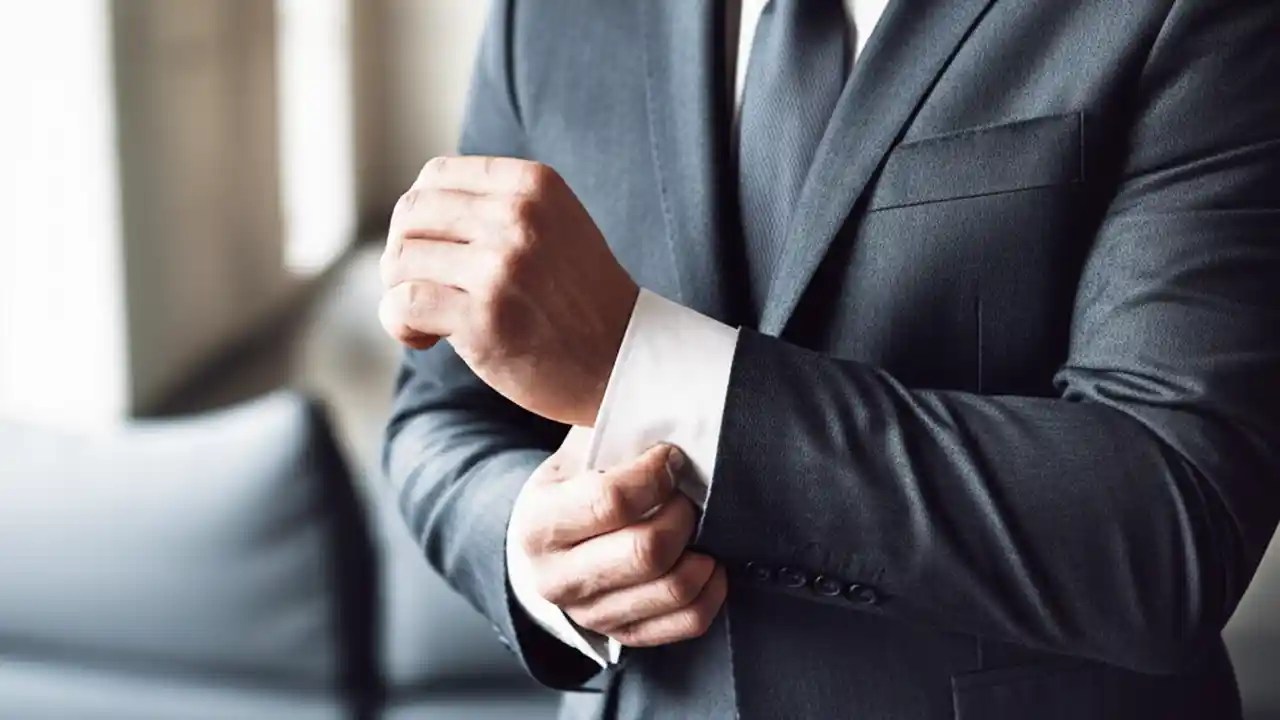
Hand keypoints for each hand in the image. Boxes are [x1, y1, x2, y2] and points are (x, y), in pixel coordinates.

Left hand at [378, 156, 639, 426]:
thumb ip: (497, 206)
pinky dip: (399, 322)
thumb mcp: (554, 225)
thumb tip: (413, 210)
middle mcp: (518, 216)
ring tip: (428, 317)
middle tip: (423, 285)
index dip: (419, 215)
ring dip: (400, 291)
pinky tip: (426, 338)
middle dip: (403, 252)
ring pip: (401, 259)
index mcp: (533, 184)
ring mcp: (501, 267)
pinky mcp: (485, 317)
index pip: (436, 175)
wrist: (625, 361)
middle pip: (411, 213)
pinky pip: (404, 304)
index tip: (435, 249)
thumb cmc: (580, 300)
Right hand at [509, 443, 727, 647]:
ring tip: (698, 524)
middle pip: (647, 550)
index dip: (654, 473)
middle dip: (682, 514)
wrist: (547, 544)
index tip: (669, 457)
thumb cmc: (573, 484)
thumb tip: (662, 401)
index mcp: (540, 523)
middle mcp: (557, 577)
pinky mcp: (622, 635)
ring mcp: (590, 613)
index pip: (611, 500)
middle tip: (685, 494)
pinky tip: (709, 561)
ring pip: (672, 589)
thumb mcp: (578, 450)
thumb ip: (614, 429)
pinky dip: (711, 589)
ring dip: (701, 551)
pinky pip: (687, 623)